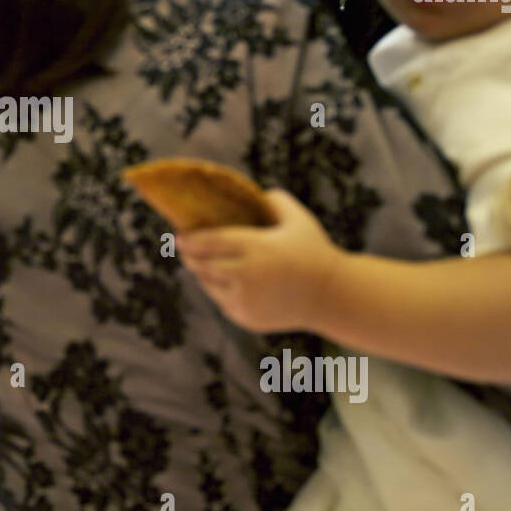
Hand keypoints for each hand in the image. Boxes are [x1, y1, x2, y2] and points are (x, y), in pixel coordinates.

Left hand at [176, 189, 345, 334]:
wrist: (331, 296)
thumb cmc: (314, 252)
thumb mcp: (299, 221)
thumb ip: (277, 201)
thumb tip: (257, 193)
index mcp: (257, 248)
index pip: (211, 241)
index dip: (190, 239)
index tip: (178, 235)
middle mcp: (246, 275)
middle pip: (203, 264)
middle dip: (190, 256)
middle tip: (184, 248)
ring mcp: (245, 300)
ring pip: (209, 285)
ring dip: (203, 273)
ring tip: (201, 262)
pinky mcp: (246, 317)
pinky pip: (222, 302)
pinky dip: (220, 291)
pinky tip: (222, 281)